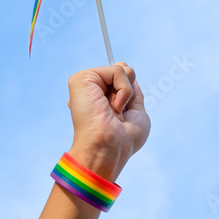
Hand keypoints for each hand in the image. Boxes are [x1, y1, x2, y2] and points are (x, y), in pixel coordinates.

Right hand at [67, 63, 149, 181]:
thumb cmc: (123, 140)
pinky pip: (117, 70)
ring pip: (122, 69)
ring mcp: (85, 84)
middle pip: (123, 70)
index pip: (121, 78)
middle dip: (129, 91)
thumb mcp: (137, 114)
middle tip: (118, 112)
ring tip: (114, 111)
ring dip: (127, 93)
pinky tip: (113, 107)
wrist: (109, 149)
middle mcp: (91, 90)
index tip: (124, 111)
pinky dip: (124, 90)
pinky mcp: (81, 79)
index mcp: (99, 98)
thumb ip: (132, 93)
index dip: (130, 90)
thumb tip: (128, 72)